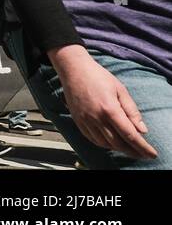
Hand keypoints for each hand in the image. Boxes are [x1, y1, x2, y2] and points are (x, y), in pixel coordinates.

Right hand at [53, 45, 157, 159]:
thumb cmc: (98, 76)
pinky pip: (92, 139)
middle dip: (132, 151)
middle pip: (117, 143)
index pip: (130, 134)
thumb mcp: (120, 89)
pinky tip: (111, 142)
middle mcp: (96, 117)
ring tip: (128, 147)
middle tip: (142, 154)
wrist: (73, 69)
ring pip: (104, 143)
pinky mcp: (77, 120)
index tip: (151, 154)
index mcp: (109, 109)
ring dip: (118, 148)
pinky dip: (103, 144)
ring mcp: (85, 120)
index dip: (142, 147)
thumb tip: (142, 130)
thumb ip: (132, 111)